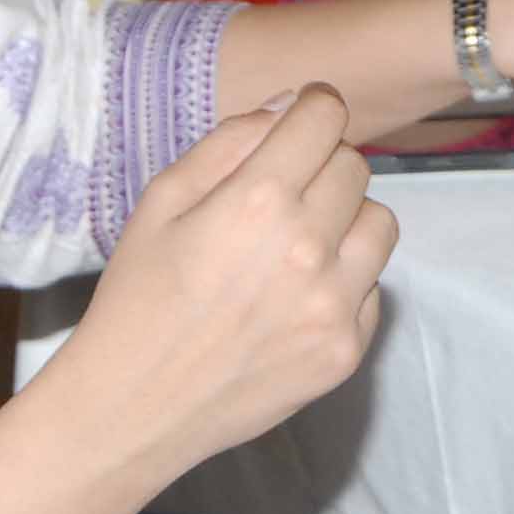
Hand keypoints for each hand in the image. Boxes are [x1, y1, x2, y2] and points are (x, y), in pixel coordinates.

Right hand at [37, 86, 396, 490]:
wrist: (134, 407)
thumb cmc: (138, 299)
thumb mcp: (161, 202)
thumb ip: (230, 143)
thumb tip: (289, 106)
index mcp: (257, 201)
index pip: (327, 118)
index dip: (315, 108)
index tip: (305, 119)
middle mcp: (307, 249)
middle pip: (355, 167)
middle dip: (323, 166)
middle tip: (282, 194)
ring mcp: (333, 305)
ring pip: (380, 223)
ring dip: (346, 222)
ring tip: (295, 247)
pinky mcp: (345, 350)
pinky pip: (373, 287)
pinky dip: (344, 282)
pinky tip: (293, 299)